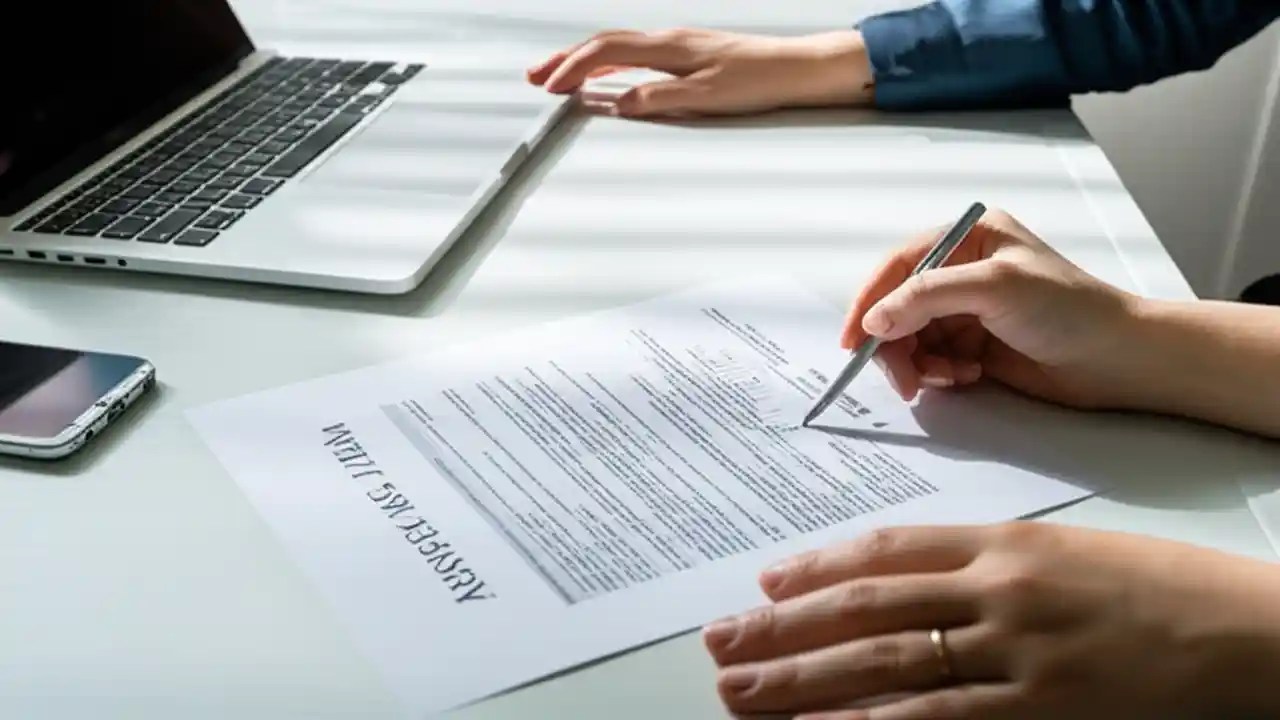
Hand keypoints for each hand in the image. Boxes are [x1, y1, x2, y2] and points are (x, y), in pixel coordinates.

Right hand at [526, 28, 873, 117]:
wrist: (796, 70)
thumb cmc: (758, 82)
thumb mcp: (705, 99)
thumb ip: (659, 100)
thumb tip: (620, 103)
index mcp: (669, 48)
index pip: (607, 50)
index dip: (573, 69)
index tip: (550, 87)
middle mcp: (670, 40)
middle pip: (604, 43)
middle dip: (566, 59)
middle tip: (536, 76)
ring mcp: (678, 45)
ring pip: (618, 46)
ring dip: (584, 60)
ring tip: (559, 76)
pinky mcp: (688, 54)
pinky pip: (636, 53)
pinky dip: (609, 62)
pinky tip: (606, 74)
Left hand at [702, 522, 1279, 718]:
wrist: (1239, 628)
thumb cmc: (1154, 587)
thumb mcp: (1061, 553)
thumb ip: (982, 562)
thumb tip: (904, 583)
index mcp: (1000, 542)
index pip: (884, 551)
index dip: (816, 568)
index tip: (766, 584)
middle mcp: (994, 588)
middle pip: (864, 606)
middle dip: (782, 628)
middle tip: (721, 643)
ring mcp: (1014, 649)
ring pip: (883, 663)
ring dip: (803, 679)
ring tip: (743, 692)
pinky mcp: (1039, 706)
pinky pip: (936, 718)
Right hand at [842, 209, 1140, 409]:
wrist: (1120, 360)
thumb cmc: (1068, 310)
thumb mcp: (993, 288)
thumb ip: (926, 297)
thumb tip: (873, 321)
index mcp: (967, 238)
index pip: (898, 266)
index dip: (869, 302)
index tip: (853, 340)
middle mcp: (963, 270)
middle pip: (899, 307)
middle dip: (896, 343)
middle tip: (905, 379)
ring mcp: (969, 310)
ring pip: (912, 338)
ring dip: (920, 362)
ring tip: (950, 377)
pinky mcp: (976, 345)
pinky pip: (933, 359)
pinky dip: (940, 373)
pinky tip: (968, 376)